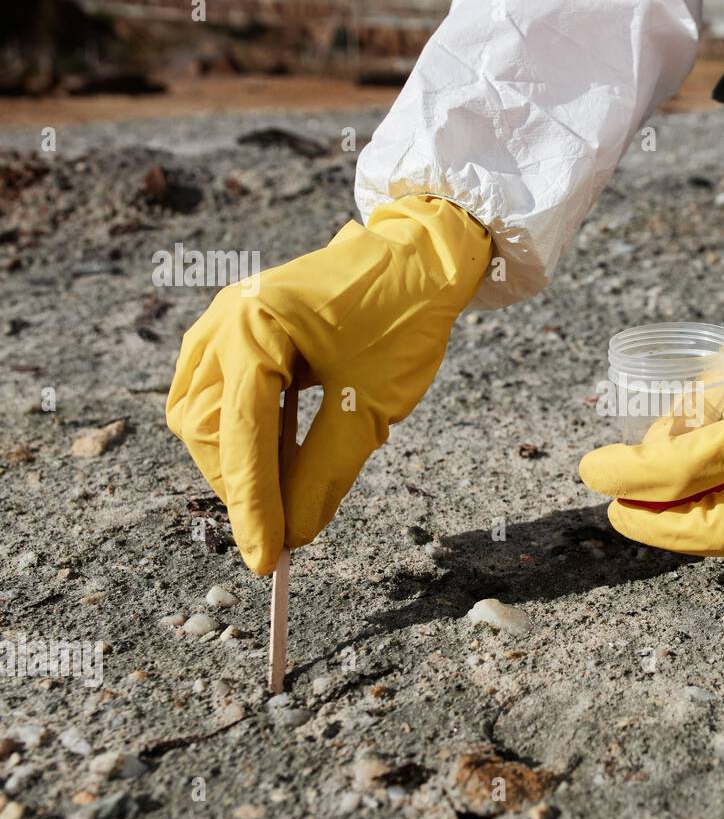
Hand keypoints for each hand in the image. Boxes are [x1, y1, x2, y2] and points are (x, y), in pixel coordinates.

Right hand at [166, 196, 489, 572]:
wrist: (423, 257)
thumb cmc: (403, 318)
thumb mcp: (372, 403)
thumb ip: (326, 469)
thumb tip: (294, 533)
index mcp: (254, 326)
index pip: (241, 435)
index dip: (253, 505)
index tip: (267, 561)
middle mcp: (224, 320)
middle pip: (207, 429)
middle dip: (243, 483)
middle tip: (288, 526)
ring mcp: (225, 323)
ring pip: (206, 417)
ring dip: (245, 460)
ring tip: (294, 486)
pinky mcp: (240, 334)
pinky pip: (224, 396)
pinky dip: (253, 433)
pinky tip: (288, 452)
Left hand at [579, 243, 723, 555]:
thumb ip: (710, 395)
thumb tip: (662, 440)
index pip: (690, 469)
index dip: (631, 475)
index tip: (592, 468)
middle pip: (718, 530)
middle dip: (657, 528)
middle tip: (617, 505)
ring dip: (684, 525)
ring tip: (646, 497)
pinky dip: (718, 510)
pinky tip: (692, 489)